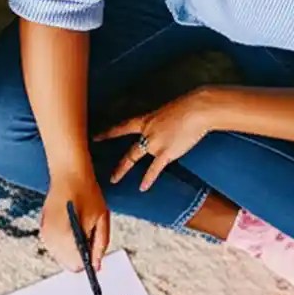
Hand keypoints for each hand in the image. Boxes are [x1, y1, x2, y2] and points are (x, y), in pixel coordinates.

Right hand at [40, 174, 108, 272]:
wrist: (68, 174)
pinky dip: (63, 243)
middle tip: (89, 235)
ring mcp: (45, 232)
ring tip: (80, 228)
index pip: (77, 265)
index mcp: (68, 235)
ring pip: (60, 256)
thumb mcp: (101, 219)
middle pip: (67, 263)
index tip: (95, 254)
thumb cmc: (87, 193)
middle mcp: (52, 237)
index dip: (88, 261)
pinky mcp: (42, 227)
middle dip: (79, 255)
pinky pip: (53, 246)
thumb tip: (96, 266)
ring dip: (71, 249)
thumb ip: (99, 245)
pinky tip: (71, 228)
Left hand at [95, 89, 214, 190]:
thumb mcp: (167, 111)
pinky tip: (142, 187)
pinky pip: (154, 169)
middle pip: (126, 147)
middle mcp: (146, 133)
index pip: (122, 127)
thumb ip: (161, 122)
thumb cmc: (187, 106)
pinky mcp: (166, 153)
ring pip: (133, 158)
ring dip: (122, 169)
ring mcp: (154, 144)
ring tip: (113, 180)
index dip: (108, 132)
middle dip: (113, 154)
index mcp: (146, 120)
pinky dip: (148, 179)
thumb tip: (164, 127)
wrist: (196, 110)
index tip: (96, 137)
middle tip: (97, 160)